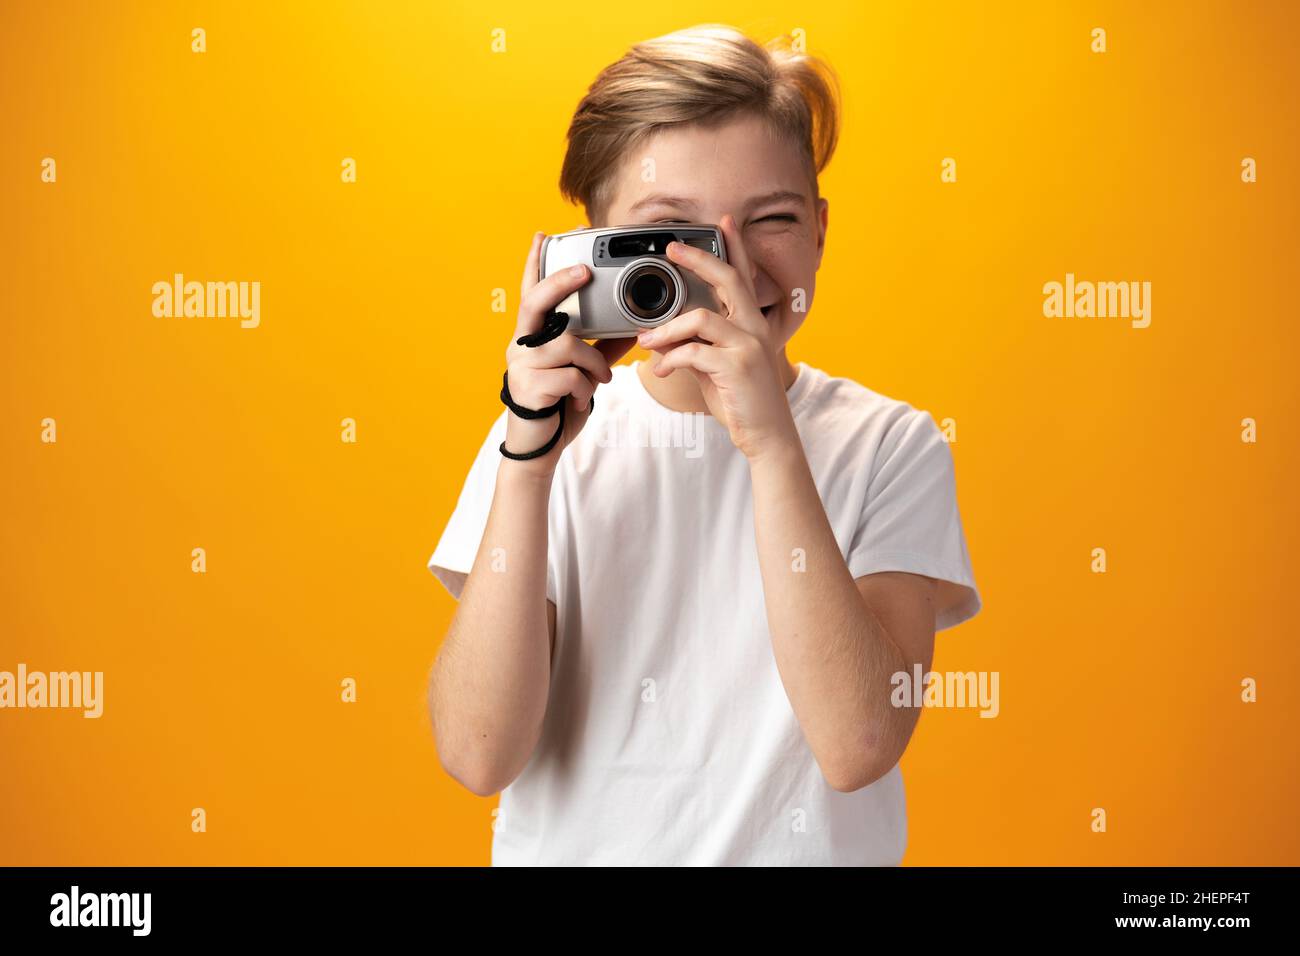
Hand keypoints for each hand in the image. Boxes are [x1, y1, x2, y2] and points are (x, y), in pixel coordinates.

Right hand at [503, 231, 633, 475]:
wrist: (538, 447)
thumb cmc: (557, 404)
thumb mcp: (581, 372)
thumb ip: (601, 348)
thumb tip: (632, 330)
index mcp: (533, 336)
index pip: (530, 292)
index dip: (534, 264)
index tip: (542, 236)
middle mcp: (521, 345)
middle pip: (536, 303)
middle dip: (561, 283)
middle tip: (585, 273)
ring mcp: (522, 366)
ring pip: (567, 346)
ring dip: (592, 363)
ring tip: (599, 380)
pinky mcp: (529, 388)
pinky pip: (570, 376)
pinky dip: (585, 388)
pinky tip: (581, 400)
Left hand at [635, 214, 799, 461]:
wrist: (767, 436)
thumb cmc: (743, 403)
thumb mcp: (720, 368)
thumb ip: (702, 347)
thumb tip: (672, 338)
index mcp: (752, 325)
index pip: (744, 277)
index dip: (735, 248)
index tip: (722, 223)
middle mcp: (755, 329)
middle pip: (728, 280)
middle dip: (699, 259)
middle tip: (672, 248)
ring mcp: (748, 346)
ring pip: (700, 318)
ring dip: (666, 329)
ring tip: (647, 342)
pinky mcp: (737, 367)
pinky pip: (694, 351)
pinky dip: (671, 358)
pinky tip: (661, 369)